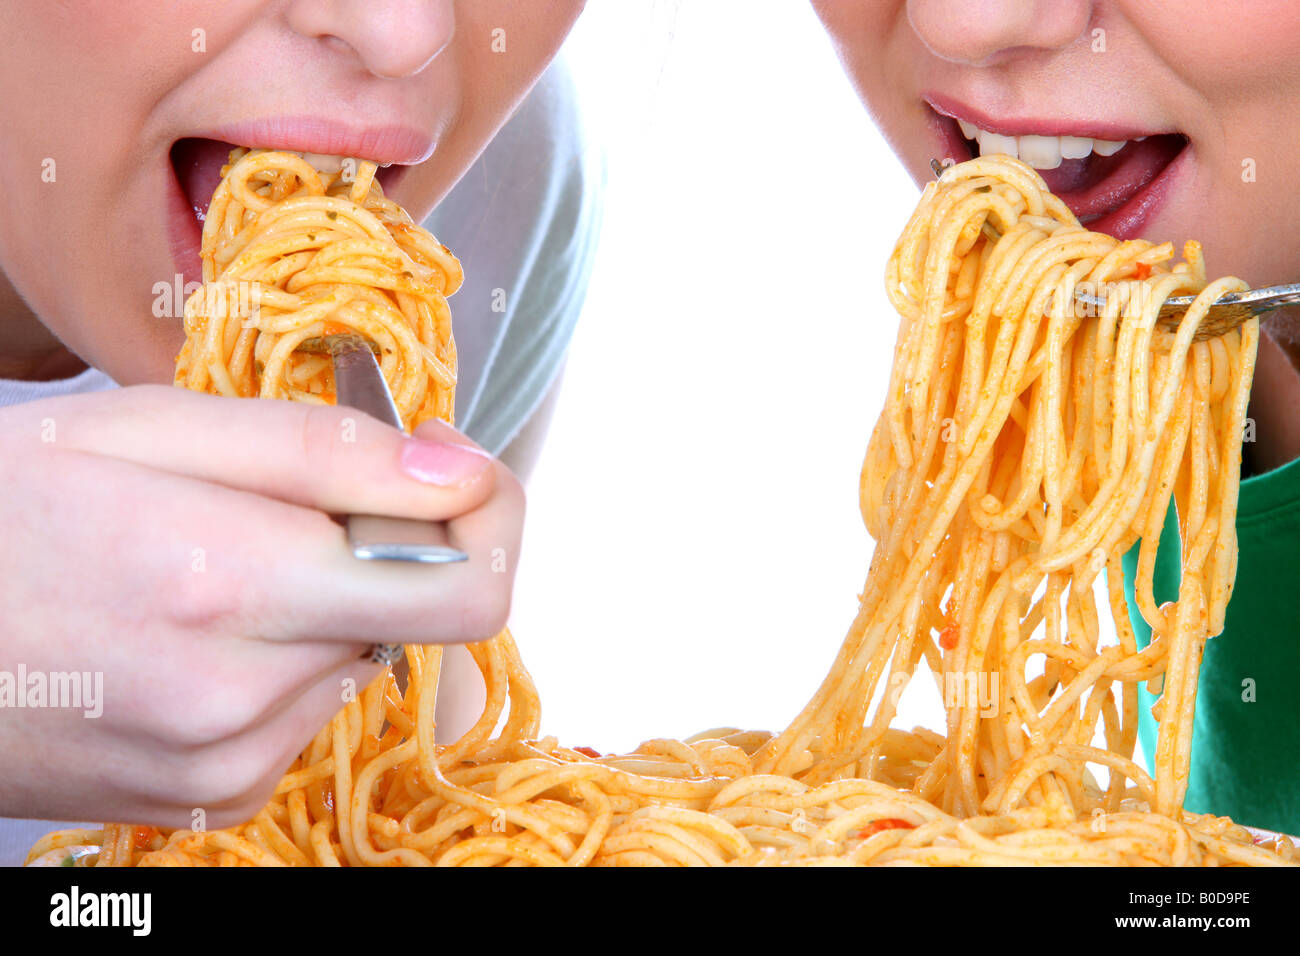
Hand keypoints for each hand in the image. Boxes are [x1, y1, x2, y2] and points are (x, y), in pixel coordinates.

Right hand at [0, 384, 523, 827]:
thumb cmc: (8, 509)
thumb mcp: (154, 429)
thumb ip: (328, 453)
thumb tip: (464, 477)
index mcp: (231, 585)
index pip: (466, 587)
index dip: (487, 517)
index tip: (443, 467)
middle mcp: (239, 699)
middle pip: (419, 618)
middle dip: (393, 549)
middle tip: (308, 502)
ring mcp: (226, 763)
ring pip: (362, 658)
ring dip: (329, 602)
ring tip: (217, 563)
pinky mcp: (212, 796)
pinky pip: (309, 710)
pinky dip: (287, 658)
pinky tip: (200, 626)